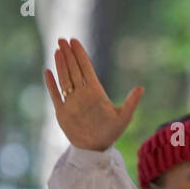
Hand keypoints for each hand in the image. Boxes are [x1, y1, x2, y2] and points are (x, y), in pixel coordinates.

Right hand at [45, 37, 142, 151]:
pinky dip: (51, 84)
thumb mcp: (124, 118)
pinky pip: (55, 95)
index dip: (80, 55)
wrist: (95, 149)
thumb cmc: (111, 133)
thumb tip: (141, 88)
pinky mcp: (62, 112)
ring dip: (60, 65)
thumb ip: (131, 102)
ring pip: (64, 79)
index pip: (86, 69)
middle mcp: (82, 94)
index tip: (74, 41)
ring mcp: (71, 102)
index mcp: (95, 92)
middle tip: (62, 39)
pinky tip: (47, 71)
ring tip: (57, 50)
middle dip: (68, 54)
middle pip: (73, 70)